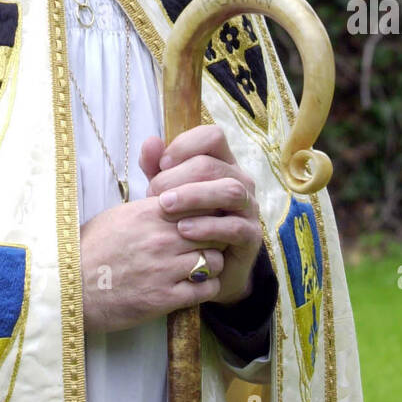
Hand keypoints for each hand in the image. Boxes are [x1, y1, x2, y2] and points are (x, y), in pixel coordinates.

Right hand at [80, 197, 224, 333]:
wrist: (71, 287)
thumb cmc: (92, 248)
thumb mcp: (120, 215)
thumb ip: (152, 207)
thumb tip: (174, 199)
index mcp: (151, 212)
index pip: (200, 202)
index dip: (207, 211)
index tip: (205, 219)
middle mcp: (162, 237)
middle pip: (213, 230)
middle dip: (214, 237)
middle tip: (207, 244)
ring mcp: (165, 268)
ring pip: (216, 260)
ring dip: (213, 264)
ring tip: (201, 267)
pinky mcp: (165, 298)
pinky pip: (207, 289)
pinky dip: (206, 288)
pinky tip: (195, 287)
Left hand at [141, 124, 262, 306]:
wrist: (203, 265)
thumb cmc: (184, 220)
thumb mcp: (166, 191)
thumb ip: (156, 167)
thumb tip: (151, 142)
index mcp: (222, 162)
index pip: (212, 136)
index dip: (186, 145)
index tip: (161, 164)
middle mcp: (240, 180)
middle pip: (213, 164)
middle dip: (179, 176)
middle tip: (154, 194)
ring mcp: (249, 207)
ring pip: (230, 190)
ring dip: (194, 196)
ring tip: (166, 206)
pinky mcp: (251, 236)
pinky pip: (234, 226)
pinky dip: (207, 226)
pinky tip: (183, 230)